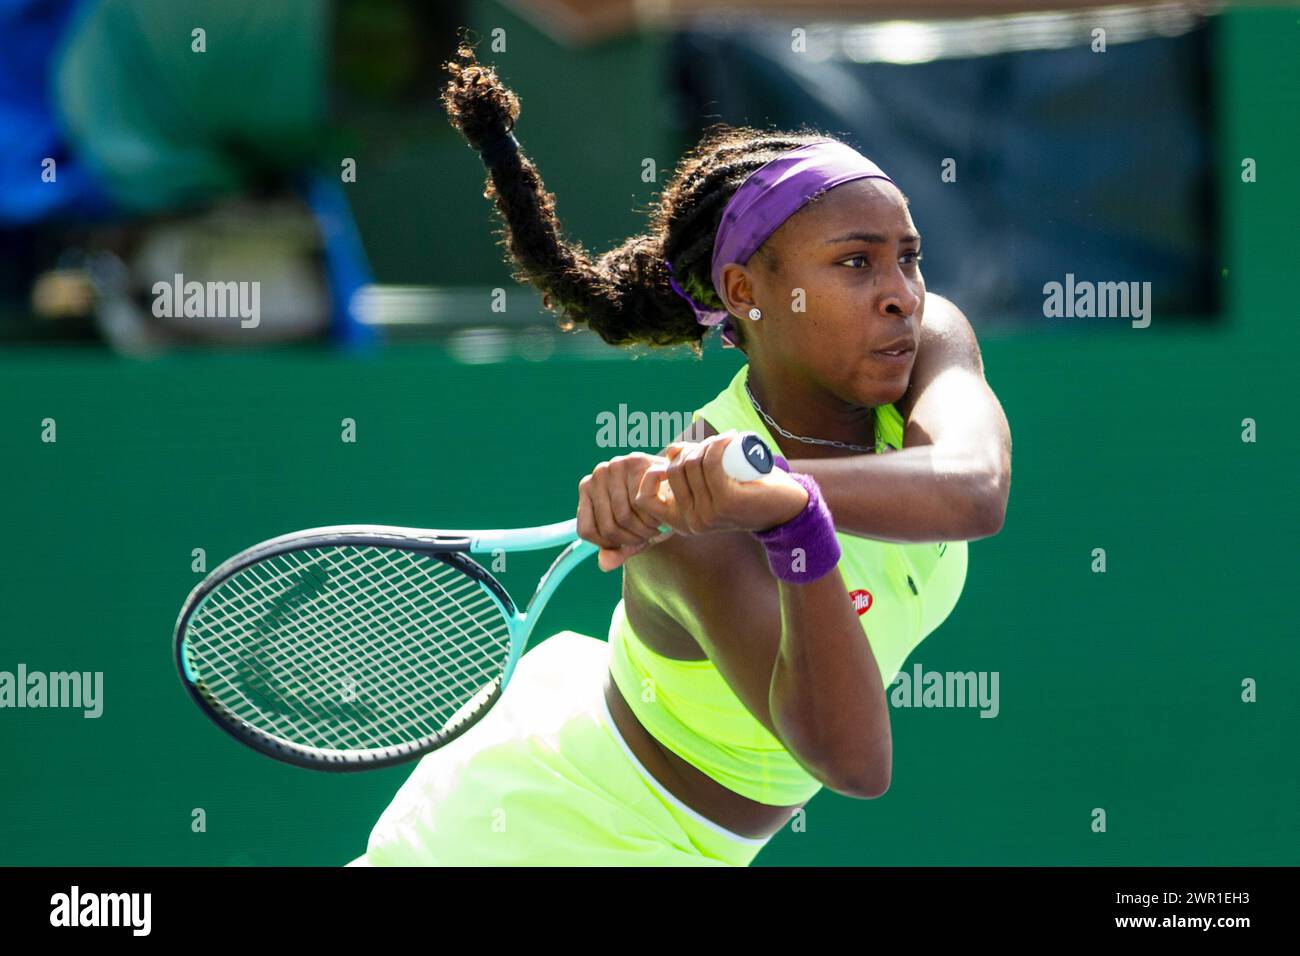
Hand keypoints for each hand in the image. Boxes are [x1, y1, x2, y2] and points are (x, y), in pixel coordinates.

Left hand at [576, 452, 674, 571]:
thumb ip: (617, 552)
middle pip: (608, 526)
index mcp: (586, 491)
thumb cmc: (649, 513)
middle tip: (649, 538)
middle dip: (632, 540)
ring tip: (655, 528)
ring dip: (644, 530)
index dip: (609, 545)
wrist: (676, 484)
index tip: (628, 545)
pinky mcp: (634, 461)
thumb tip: (604, 564)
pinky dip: (653, 516)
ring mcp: (613, 466)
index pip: (586, 531)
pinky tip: (662, 515)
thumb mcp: (631, 536)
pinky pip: (639, 503)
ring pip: (623, 516)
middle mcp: (596, 475)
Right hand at [635, 430, 808, 538]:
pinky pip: (711, 463)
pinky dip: (717, 443)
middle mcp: (691, 522)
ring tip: (726, 441)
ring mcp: (708, 513)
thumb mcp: (710, 485)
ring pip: (693, 463)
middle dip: (690, 449)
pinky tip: (729, 437)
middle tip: (715, 445)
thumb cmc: (746, 491)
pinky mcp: (726, 501)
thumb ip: (689, 473)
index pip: (645, 498)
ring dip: (708, 443)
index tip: (673, 459)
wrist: (785, 509)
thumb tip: (669, 452)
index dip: (651, 474)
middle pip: (674, 470)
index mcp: (681, 523)